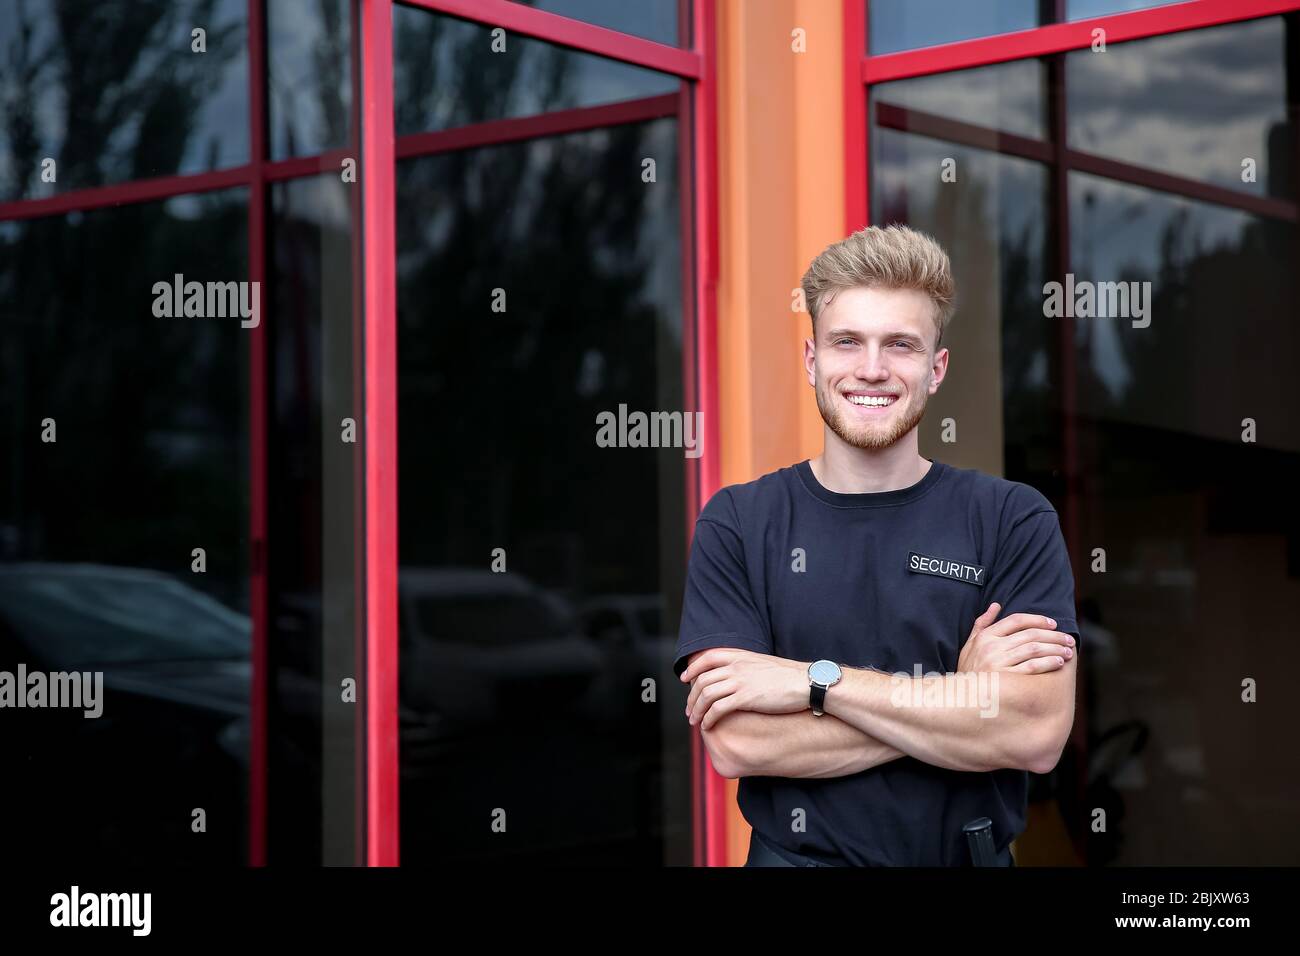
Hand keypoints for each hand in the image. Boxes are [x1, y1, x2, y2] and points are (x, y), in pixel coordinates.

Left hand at [679, 648, 808, 731]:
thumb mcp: (763, 664)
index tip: (685, 680)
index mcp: (740, 656)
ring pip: (706, 695)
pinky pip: (718, 708)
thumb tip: (736, 677)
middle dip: (692, 697)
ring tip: (695, 721)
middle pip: (703, 680)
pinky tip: (708, 726)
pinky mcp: (746, 698)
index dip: (693, 669)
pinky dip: (708, 718)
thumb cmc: (788, 677)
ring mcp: (740, 681)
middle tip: (689, 710)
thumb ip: (746, 667)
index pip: (707, 658)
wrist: (806, 683)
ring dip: (697, 710)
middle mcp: (736, 666)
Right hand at [957, 602, 1074, 673]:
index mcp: (985, 637)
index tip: (1053, 624)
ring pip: (1034, 649)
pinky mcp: (1007, 678)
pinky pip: (1033, 667)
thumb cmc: (969, 671)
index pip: (1016, 620)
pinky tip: (1059, 663)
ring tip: (1068, 652)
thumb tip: (996, 605)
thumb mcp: (969, 645)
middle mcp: (992, 647)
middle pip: (1030, 634)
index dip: (1037, 620)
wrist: (961, 699)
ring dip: (1055, 649)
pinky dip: (1048, 663)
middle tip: (1068, 639)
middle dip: (1054, 636)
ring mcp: (999, 662)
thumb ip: (981, 624)